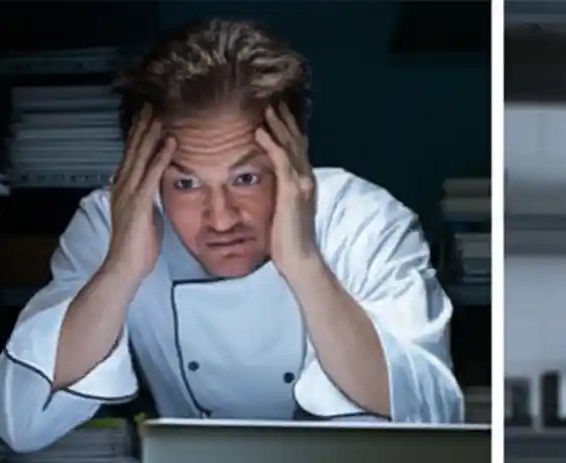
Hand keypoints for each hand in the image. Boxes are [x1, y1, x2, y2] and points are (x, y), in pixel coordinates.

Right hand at [106, 103, 174, 279]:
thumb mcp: (144, 215)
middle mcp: (123, 185)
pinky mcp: (139, 202)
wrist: (124, 265)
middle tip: (151, 105)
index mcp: (124, 188)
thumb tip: (155, 188)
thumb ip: (147, 198)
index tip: (147, 117)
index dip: (139, 135)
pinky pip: (152, 174)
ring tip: (160, 114)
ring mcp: (130, 192)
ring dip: (151, 134)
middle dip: (143, 126)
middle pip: (134, 149)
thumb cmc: (137, 245)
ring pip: (141, 156)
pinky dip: (161, 156)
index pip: (132, 155)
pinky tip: (170, 142)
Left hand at [255, 104, 317, 278]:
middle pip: (296, 141)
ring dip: (277, 125)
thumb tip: (270, 185)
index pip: (298, 149)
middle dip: (284, 120)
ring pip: (290, 146)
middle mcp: (306, 178)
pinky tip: (259, 132)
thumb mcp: (284, 210)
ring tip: (266, 107)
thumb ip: (281, 193)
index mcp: (304, 182)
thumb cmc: (288, 240)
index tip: (278, 112)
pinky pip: (280, 161)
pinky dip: (270, 144)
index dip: (289, 129)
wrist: (300, 259)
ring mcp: (301, 183)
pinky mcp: (292, 191)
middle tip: (273, 100)